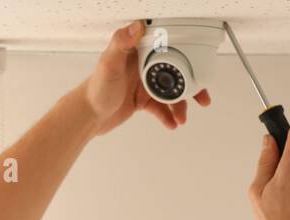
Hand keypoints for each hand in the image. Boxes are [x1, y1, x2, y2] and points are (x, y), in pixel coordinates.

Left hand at [82, 19, 211, 135]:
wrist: (87, 115)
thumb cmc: (95, 88)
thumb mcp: (109, 62)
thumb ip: (121, 42)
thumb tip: (138, 26)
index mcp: (138, 53)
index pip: (167, 49)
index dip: (186, 55)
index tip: (200, 63)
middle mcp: (143, 67)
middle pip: (174, 73)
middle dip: (190, 86)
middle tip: (202, 97)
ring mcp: (143, 84)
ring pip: (169, 93)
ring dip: (179, 106)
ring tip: (182, 118)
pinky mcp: (141, 100)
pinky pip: (160, 108)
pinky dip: (167, 116)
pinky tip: (172, 124)